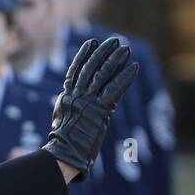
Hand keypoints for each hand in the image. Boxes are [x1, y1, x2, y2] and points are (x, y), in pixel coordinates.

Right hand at [44, 37, 138, 180]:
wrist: (63, 154)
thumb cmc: (61, 146)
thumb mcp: (60, 124)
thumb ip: (67, 114)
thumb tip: (70, 116)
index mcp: (66, 98)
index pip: (75, 70)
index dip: (84, 55)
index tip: (92, 42)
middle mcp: (76, 96)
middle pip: (90, 67)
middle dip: (102, 52)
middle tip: (114, 41)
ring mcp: (88, 101)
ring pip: (103, 74)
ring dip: (115, 59)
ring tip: (125, 48)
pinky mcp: (100, 109)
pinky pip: (115, 89)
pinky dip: (125, 77)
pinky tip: (134, 67)